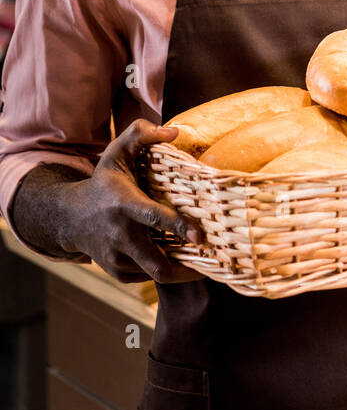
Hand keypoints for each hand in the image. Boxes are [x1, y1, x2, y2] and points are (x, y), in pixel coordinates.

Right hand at [63, 119, 204, 283]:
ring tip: (201, 260)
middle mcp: (120, 235)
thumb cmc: (103, 182)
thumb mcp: (116, 152)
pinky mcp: (117, 272)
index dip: (178, 227)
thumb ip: (141, 134)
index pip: (153, 218)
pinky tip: (176, 257)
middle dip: (187, 270)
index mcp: (124, 205)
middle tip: (213, 262)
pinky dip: (163, 270)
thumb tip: (175, 132)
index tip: (200, 235)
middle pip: (157, 264)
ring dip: (179, 269)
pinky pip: (147, 277)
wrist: (70, 217)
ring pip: (155, 273)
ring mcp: (116, 258)